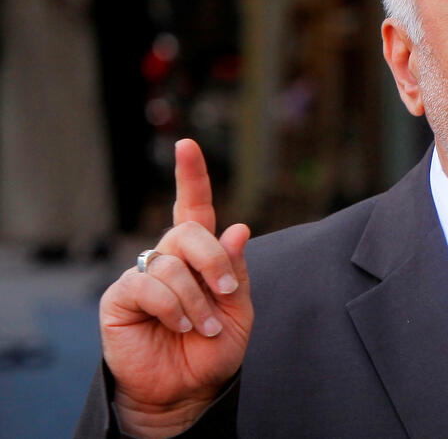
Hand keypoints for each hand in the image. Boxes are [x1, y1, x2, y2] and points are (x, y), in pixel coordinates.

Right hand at [99, 139, 252, 437]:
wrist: (187, 389)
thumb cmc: (214, 347)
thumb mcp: (240, 308)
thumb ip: (237, 269)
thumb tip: (239, 228)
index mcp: (199, 253)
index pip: (193, 207)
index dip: (190, 176)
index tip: (186, 145)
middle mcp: (169, 256)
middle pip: (189, 230)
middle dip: (215, 259)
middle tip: (228, 291)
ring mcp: (142, 274)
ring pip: (172, 263)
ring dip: (197, 298)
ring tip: (205, 326)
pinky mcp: (120, 297)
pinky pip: (149, 286)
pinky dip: (173, 308)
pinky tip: (177, 326)